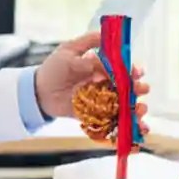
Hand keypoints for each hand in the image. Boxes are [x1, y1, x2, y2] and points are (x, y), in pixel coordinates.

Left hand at [34, 31, 150, 131]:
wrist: (37, 91)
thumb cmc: (54, 68)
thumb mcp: (69, 51)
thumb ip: (88, 50)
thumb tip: (108, 53)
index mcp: (101, 66)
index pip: (122, 67)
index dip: (132, 69)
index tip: (137, 72)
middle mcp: (104, 83)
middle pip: (127, 86)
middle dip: (138, 88)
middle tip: (141, 89)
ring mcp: (101, 100)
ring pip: (124, 104)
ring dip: (137, 107)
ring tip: (141, 109)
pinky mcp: (95, 116)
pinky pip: (113, 121)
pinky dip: (127, 125)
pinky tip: (138, 129)